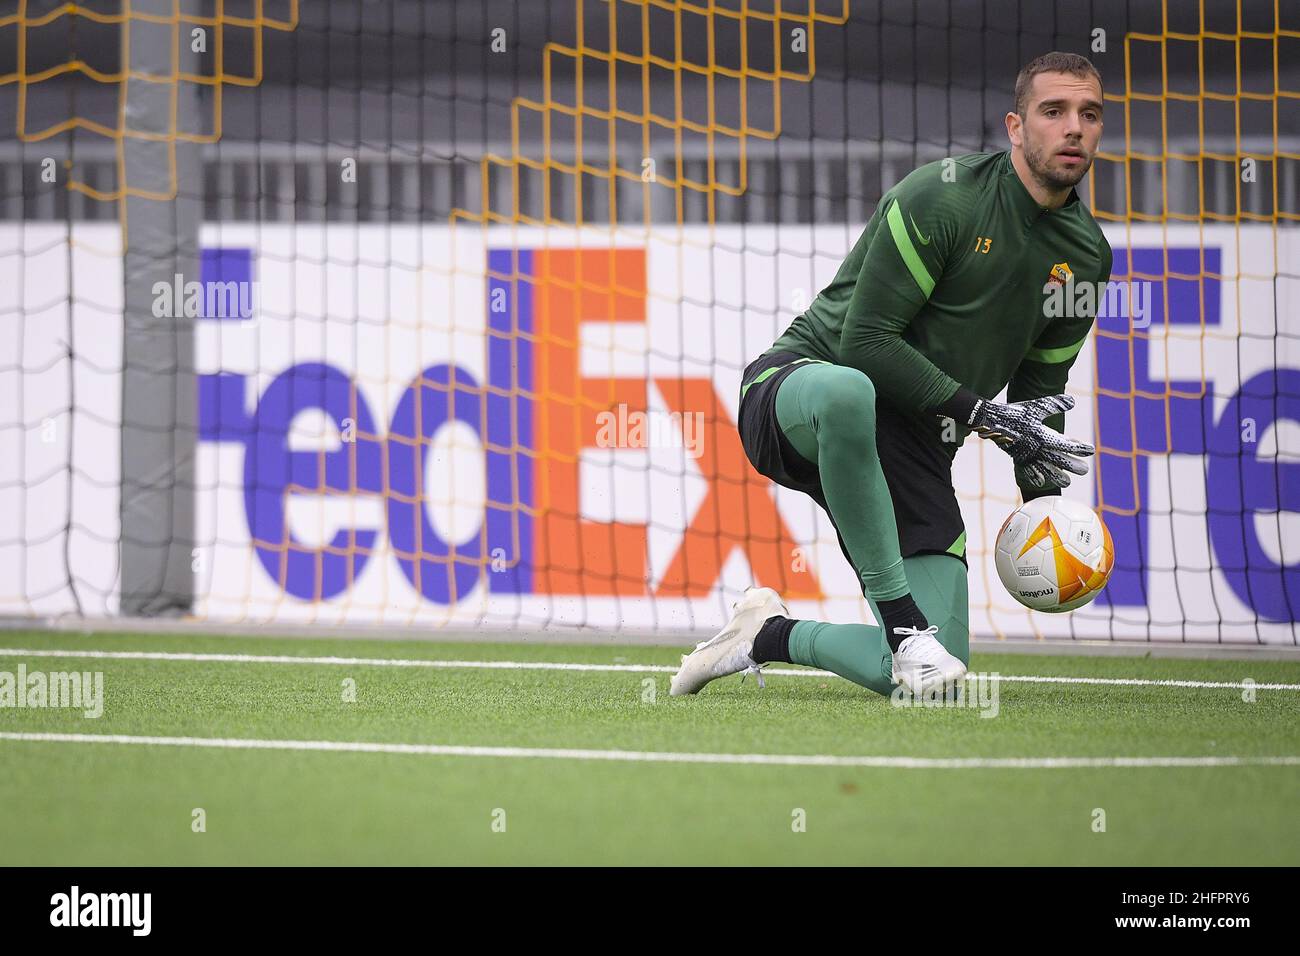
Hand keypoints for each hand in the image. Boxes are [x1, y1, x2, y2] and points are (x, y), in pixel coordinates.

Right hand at [969, 394, 1094, 488]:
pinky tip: (1041, 483)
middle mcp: (1036, 448)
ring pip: (1044, 469)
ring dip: (1056, 477)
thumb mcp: (1035, 406)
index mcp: (1042, 435)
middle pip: (1058, 460)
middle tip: (1085, 470)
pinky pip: (1027, 471)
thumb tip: (1072, 401)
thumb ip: (1054, 405)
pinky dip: (1034, 477)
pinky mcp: (1017, 457)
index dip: (1079, 448)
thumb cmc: (1015, 412)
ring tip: (1067, 482)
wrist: (991, 420)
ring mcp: (1026, 455)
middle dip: (1072, 466)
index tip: (1090, 450)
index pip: (1066, 444)